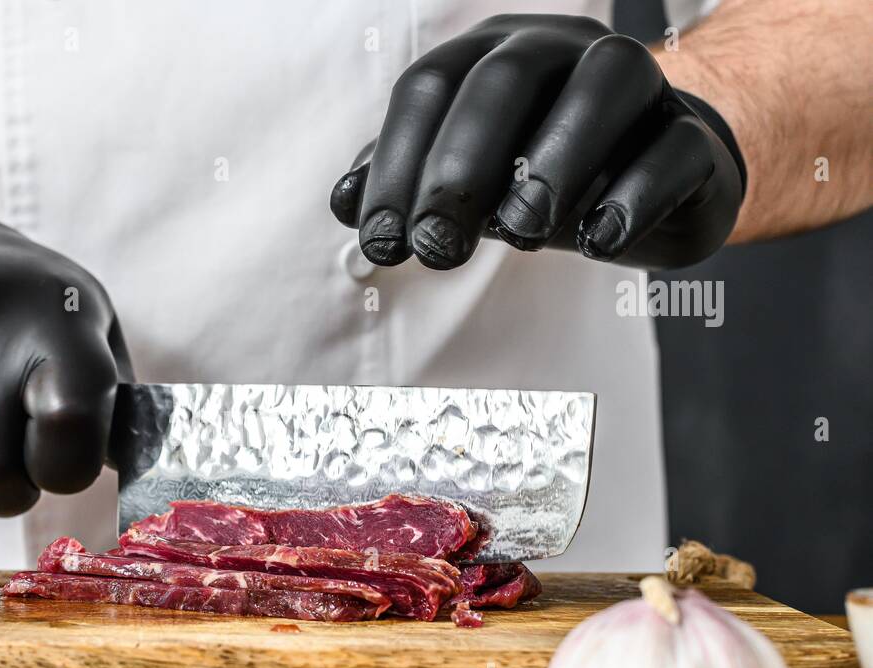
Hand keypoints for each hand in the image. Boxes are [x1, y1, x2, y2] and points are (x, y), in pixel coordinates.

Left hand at [330, 14, 745, 268]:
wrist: (658, 179)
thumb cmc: (544, 174)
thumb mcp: (469, 180)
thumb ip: (405, 182)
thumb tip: (342, 201)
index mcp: (495, 54)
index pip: (432, 86)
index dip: (398, 162)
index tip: (382, 239)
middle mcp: (565, 51)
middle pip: (507, 77)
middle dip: (461, 166)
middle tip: (437, 246)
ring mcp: (641, 85)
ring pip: (606, 83)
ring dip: (555, 160)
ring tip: (522, 232)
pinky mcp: (694, 135)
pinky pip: (673, 147)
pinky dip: (633, 195)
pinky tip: (597, 241)